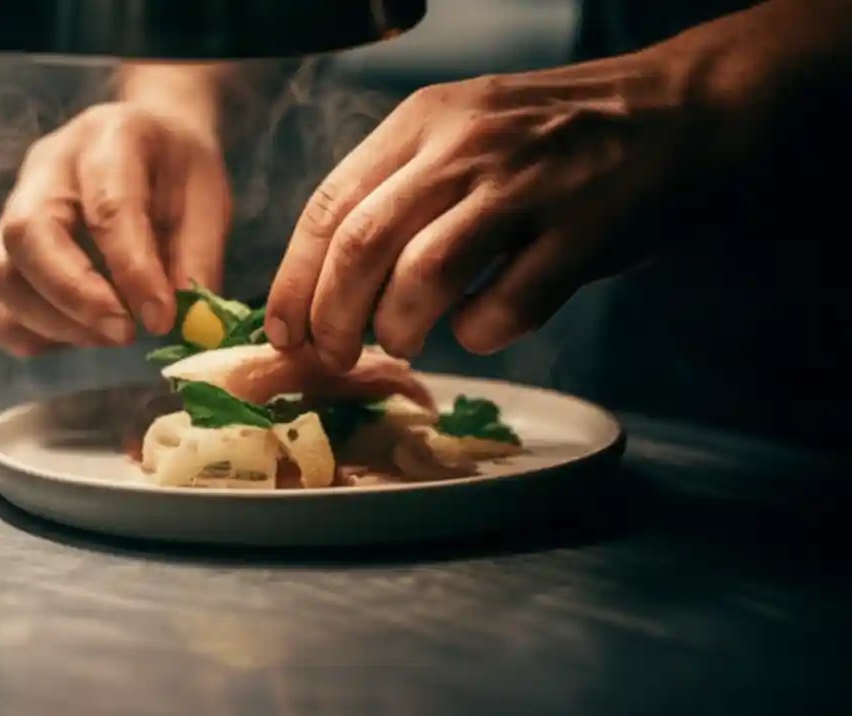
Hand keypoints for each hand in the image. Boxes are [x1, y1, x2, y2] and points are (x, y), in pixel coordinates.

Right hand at [0, 102, 229, 356]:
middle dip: (74, 298)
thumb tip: (180, 322)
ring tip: (109, 335)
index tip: (159, 319)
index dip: (132, 270)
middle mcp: (47, 167)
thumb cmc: (177, 173)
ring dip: (52, 322)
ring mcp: (12, 206)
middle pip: (26, 234)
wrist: (148, 142)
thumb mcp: (209, 200)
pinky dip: (25, 333)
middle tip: (124, 333)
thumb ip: (197, 258)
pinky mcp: (0, 247)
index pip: (107, 206)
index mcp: (110, 138)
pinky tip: (75, 336)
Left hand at [266, 53, 690, 368]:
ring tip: (406, 342)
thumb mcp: (462, 135)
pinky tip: (482, 326)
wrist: (678, 112)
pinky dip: (480, 333)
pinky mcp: (582, 229)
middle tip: (335, 355)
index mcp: (421, 122)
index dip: (294, 280)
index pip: (327, 206)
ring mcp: (525, 184)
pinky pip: (506, 305)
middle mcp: (463, 146)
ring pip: (424, 275)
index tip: (284, 331)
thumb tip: (328, 284)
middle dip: (334, 318)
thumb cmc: (554, 140)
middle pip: (362, 245)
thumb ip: (399, 192)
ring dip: (401, 327)